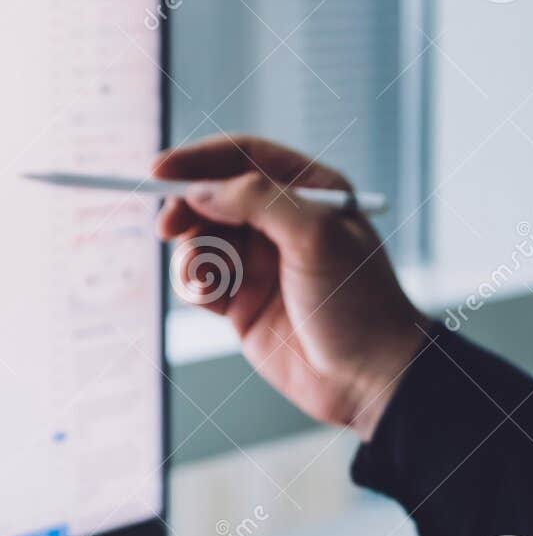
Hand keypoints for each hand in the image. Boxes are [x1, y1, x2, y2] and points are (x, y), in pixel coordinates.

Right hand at [154, 137, 426, 438]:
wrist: (368, 378)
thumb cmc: (358, 302)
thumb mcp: (316, 236)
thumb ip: (259, 201)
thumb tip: (203, 191)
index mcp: (310, 192)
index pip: (244, 157)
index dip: (200, 160)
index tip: (160, 171)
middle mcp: (283, 222)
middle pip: (213, 196)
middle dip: (186, 209)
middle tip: (168, 228)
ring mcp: (261, 263)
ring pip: (200, 239)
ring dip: (190, 254)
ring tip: (205, 279)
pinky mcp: (243, 302)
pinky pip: (199, 281)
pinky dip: (193, 285)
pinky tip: (209, 298)